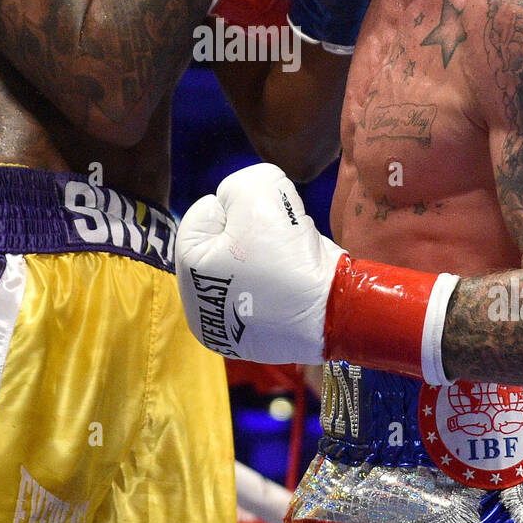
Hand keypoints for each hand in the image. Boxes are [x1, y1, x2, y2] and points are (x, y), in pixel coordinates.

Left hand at [176, 164, 458, 377]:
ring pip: (246, 263)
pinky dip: (277, 282)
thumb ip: (239, 184)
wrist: (332, 312)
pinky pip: (261, 290)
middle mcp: (197, 305)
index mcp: (189, 269)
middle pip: (225, 239)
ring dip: (267, 255)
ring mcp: (225, 326)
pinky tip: (292, 286)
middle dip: (253, 232)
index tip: (266, 227)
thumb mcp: (260, 191)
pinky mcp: (252, 338)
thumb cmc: (288, 255)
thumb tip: (237, 201)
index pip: (207, 209)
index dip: (242, 207)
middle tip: (280, 244)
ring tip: (289, 265)